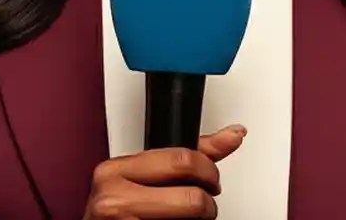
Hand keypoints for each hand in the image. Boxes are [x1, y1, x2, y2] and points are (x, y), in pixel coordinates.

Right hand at [83, 124, 247, 218]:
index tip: (212, 178)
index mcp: (116, 169)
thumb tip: (232, 134)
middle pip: (191, 197)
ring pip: (188, 219)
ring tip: (186, 219)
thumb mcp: (145, 177)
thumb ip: (187, 156)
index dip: (208, 171)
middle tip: (205, 205)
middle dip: (207, 201)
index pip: (182, 160)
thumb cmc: (118, 212)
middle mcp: (113, 196)